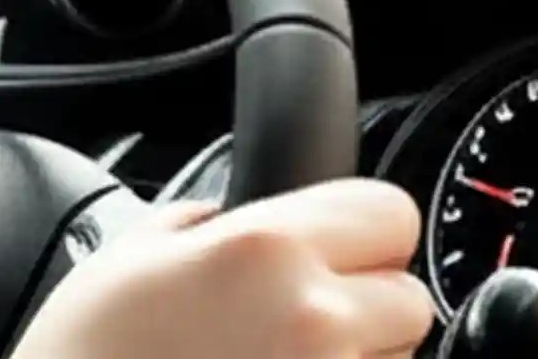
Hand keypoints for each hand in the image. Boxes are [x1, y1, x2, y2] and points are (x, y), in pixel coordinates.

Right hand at [12, 179, 433, 358]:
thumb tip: (232, 214)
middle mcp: (313, 321)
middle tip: (298, 323)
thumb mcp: (128, 255)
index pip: (392, 214)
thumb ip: (199, 220)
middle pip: (409, 300)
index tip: (341, 249)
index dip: (365, 232)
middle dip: (365, 308)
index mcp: (267, 249)